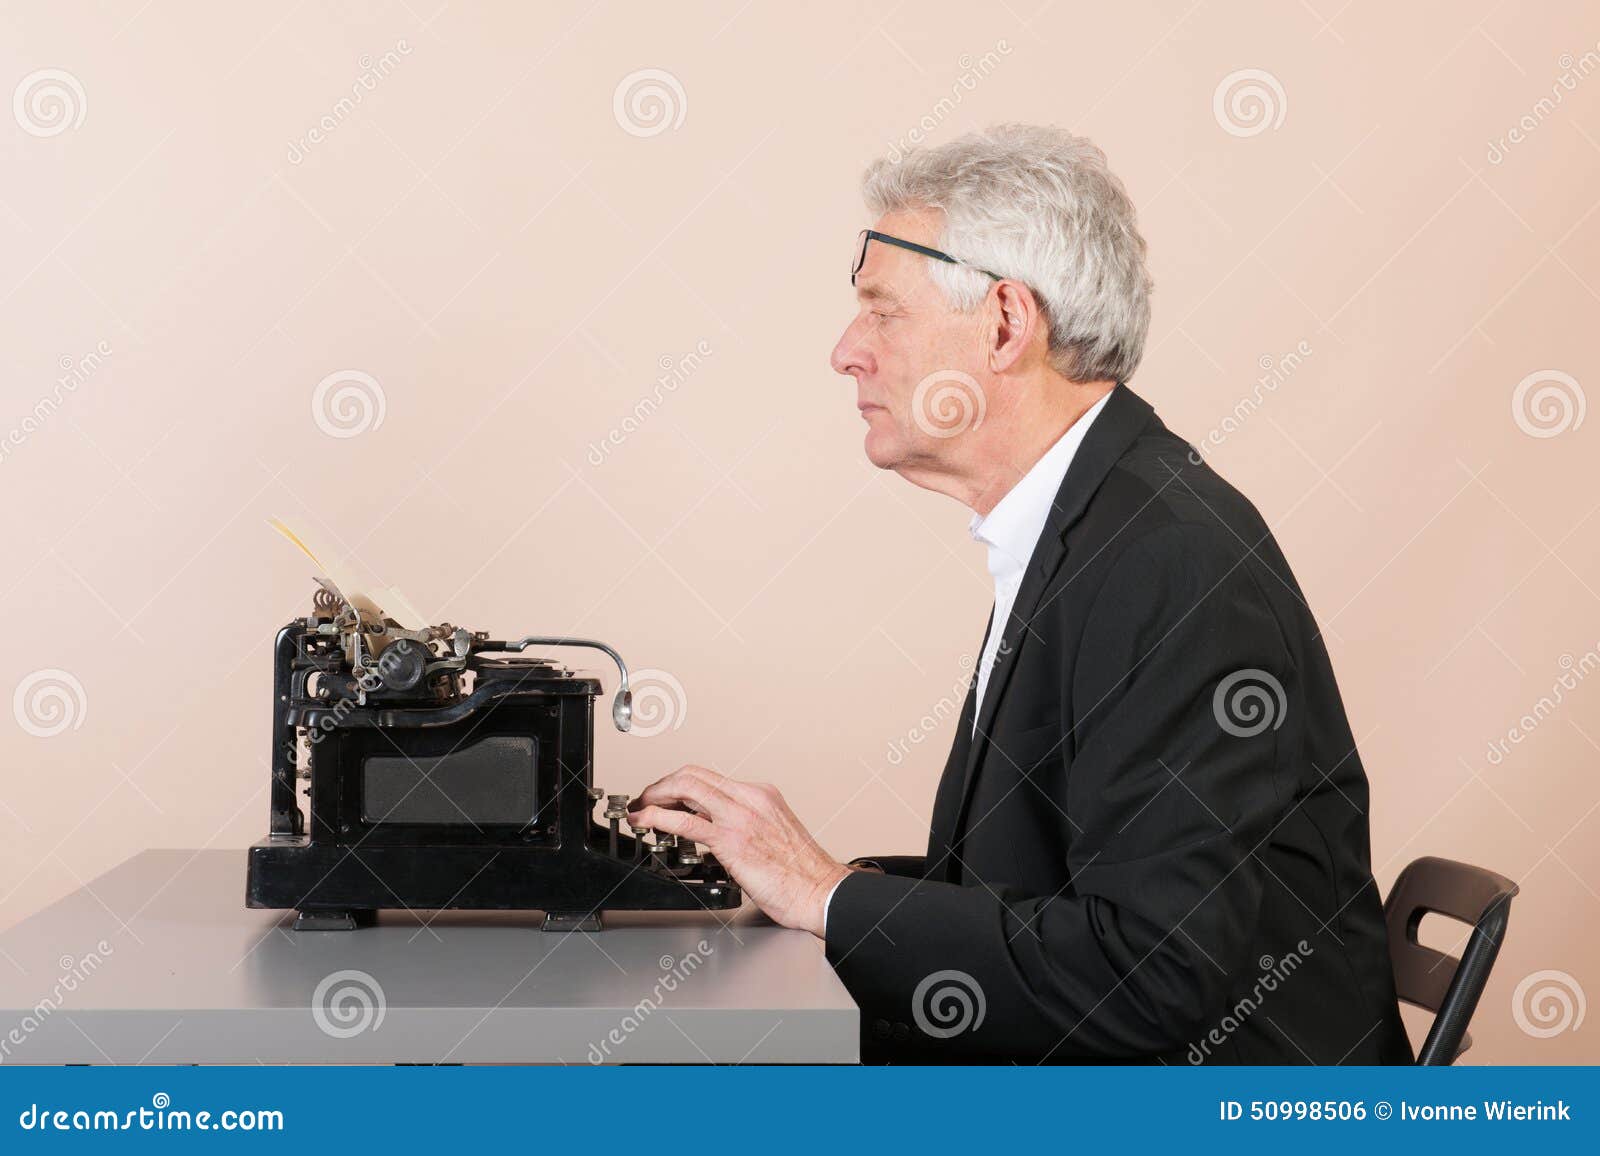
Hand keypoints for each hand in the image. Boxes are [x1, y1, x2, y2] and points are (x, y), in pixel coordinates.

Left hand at [627, 765, 849, 937]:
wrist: (821, 892)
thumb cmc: (802, 874)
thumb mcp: (773, 833)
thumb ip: (744, 825)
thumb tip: (713, 829)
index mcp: (761, 795)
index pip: (709, 777)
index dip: (678, 784)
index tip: (664, 797)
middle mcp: (750, 798)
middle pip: (693, 774)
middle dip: (661, 785)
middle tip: (645, 800)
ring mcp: (741, 816)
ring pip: (686, 787)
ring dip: (654, 795)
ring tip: (639, 810)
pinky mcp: (732, 840)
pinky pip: (686, 821)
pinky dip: (658, 817)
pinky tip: (646, 822)